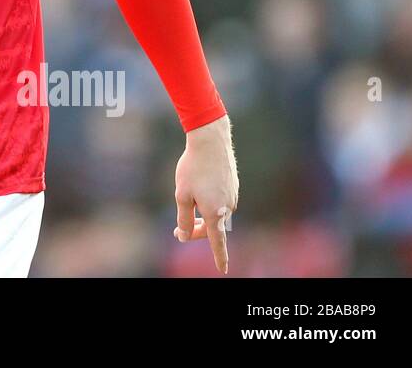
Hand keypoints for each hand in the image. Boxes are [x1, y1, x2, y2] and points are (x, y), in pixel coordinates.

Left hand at [173, 114, 238, 273]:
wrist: (211, 142)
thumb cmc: (193, 168)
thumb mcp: (181, 195)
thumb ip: (183, 219)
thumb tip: (184, 237)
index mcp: (214, 213)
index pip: (216, 241)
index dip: (219, 257)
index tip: (223, 270)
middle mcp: (227, 208)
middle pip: (212, 228)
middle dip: (196, 231)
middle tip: (178, 230)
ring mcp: (233, 197)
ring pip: (215, 213)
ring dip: (201, 214)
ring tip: (189, 197)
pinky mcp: (233, 187)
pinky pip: (219, 201)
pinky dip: (208, 202)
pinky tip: (200, 185)